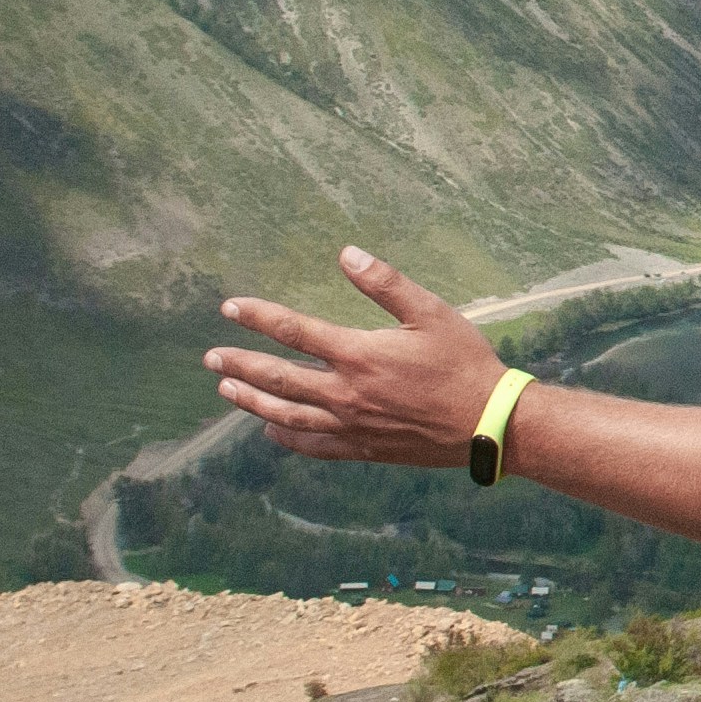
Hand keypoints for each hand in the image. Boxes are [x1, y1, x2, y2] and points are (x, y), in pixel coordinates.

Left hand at [201, 246, 503, 465]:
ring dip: (252, 401)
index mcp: (359, 354)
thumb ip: (386, 284)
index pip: (294, 332)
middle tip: (211, 357)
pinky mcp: (364, 447)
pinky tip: (271, 431)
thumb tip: (347, 254)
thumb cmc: (465, 363)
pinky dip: (287, 438)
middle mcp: (346, 392)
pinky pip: (314, 445)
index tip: (230, 308)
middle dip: (240, 364)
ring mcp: (352, 424)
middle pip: (278, 377)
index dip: (258, 318)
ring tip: (226, 389)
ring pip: (287, 413)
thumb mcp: (433, 313)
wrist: (489, 423)